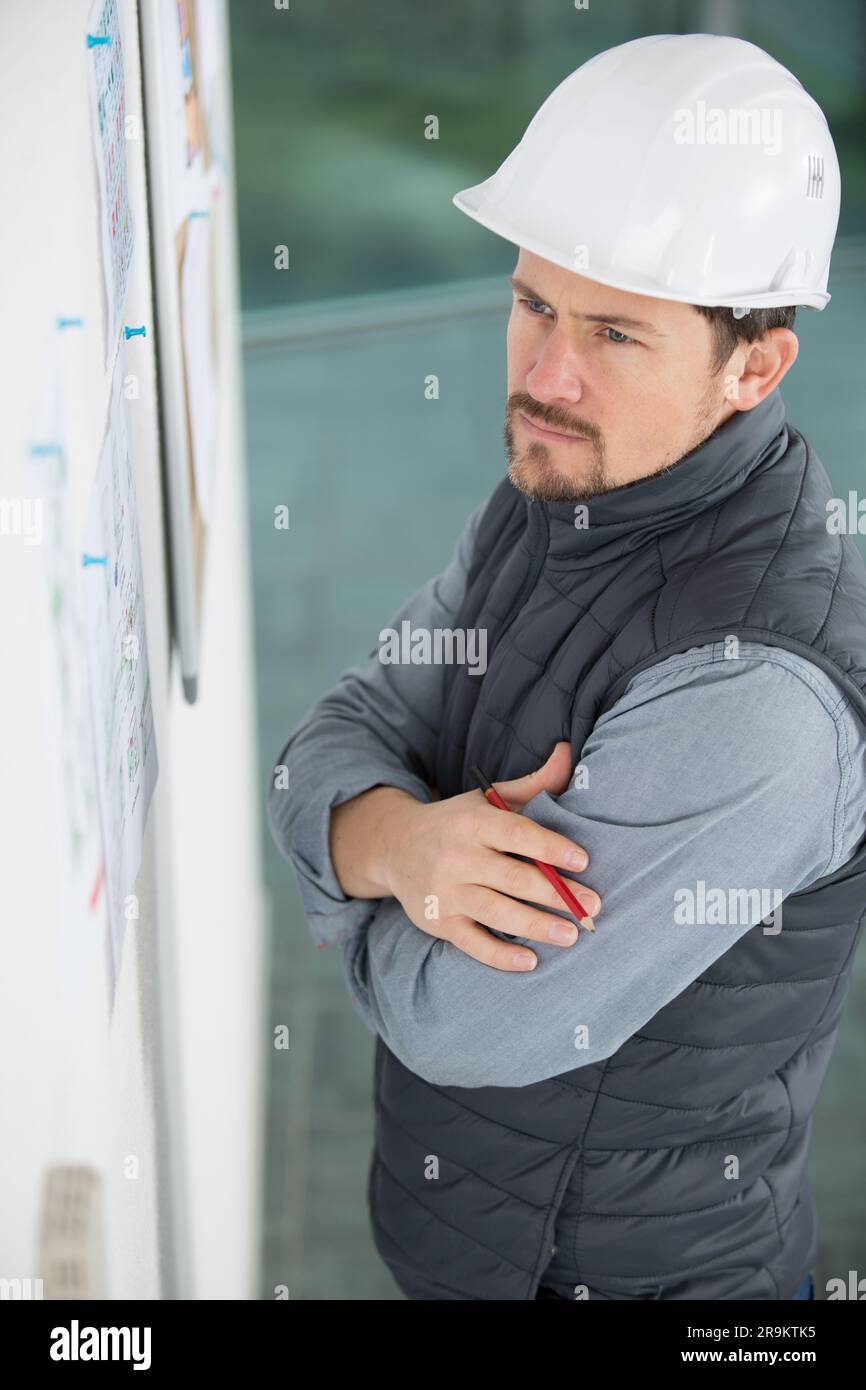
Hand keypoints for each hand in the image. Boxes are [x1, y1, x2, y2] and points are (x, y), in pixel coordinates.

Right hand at [378, 743, 599, 969]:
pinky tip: (530, 961)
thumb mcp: (487, 798)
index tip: (583, 860)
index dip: (550, 847)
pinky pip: (472, 943)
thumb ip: (532, 783)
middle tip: (593, 906)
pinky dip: (500, 955)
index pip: (515, 834)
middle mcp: (456, 857)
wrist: (394, 846)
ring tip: (572, 935)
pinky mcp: (438, 923)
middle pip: (511, 878)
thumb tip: (568, 752)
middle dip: (555, 894)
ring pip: (496, 912)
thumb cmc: (457, 822)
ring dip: (536, 926)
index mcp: (471, 823)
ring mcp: (445, 892)